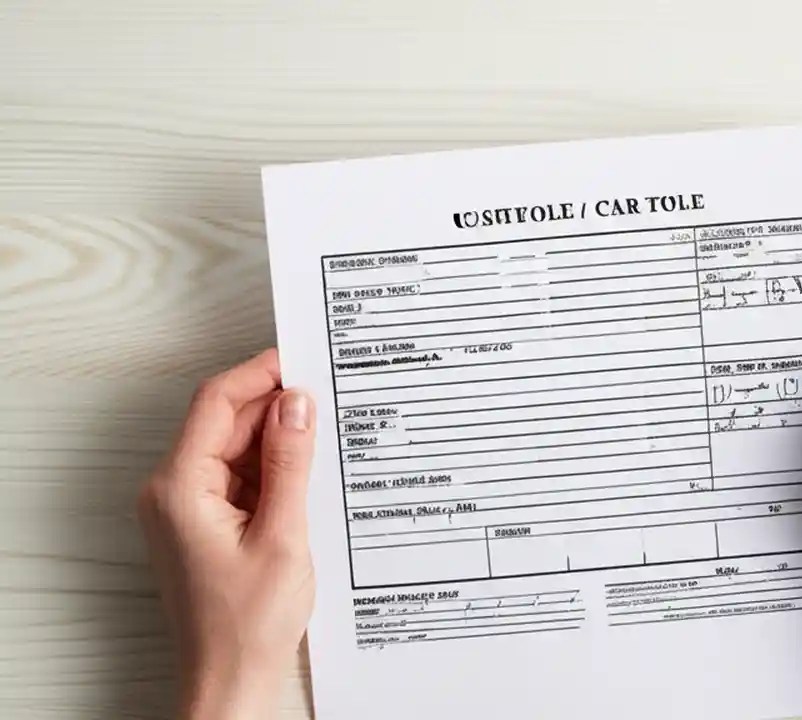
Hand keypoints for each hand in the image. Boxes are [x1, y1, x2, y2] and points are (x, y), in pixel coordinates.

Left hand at [137, 349, 316, 719]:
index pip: (216, 403)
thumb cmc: (248, 624)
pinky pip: (240, 479)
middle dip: (276, 410)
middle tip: (329, 400)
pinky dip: (274, 473)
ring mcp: (187, 508)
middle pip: (226, 424)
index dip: (260, 375)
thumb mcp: (283, 535)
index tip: (301, 360)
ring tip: (327, 445)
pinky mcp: (206, 525)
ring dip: (279, 443)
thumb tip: (297, 404)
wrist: (231, 682)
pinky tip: (309, 479)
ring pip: (236, 450)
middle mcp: (174, 491)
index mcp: (180, 487)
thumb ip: (290, 463)